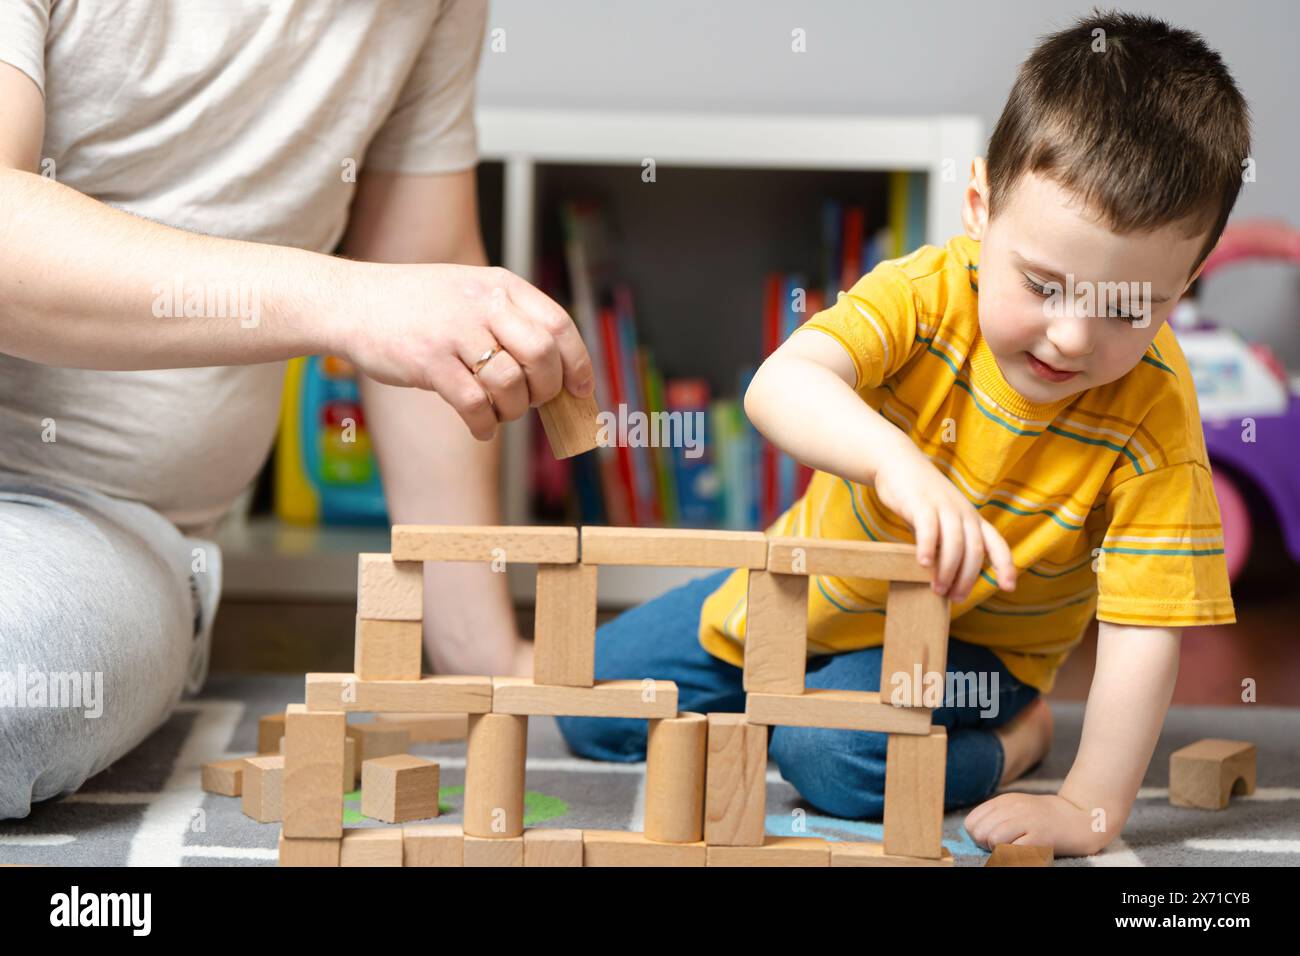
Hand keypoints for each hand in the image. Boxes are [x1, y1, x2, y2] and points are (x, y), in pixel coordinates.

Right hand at [338, 262, 594, 440]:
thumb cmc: (418, 306)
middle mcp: (482, 303)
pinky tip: (480, 426)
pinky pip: (474, 404)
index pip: (559, 324)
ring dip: (513, 409)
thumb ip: (512, 321)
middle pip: (542, 355)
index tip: (581, 390)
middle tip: (533, 402)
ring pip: (510, 383)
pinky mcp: (428, 361)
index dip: (578, 363)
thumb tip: (559, 373)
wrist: (352, 302)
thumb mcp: (470, 293)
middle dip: (546, 389)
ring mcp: (454, 331)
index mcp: (500, 285)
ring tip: (499, 411)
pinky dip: (485, 424)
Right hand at [872, 445, 1017, 600]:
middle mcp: (963, 513)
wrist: (898, 464)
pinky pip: (929, 529)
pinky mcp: (921, 504)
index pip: (996, 544)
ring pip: (954, 543)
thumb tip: (947, 578)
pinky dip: (927, 548)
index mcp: (971, 519)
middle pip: (974, 550)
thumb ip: (946, 545)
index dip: (1006, 566)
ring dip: (948, 570)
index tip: (1008, 587)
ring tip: (938, 589)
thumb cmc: (920, 499)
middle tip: (955, 597)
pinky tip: (922, 564)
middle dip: (967, 578)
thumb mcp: (941, 521)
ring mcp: (943, 507)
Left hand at [963, 792, 1104, 857]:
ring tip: (1015, 849)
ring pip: (993, 839)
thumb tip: (975, 833)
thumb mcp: (1018, 808)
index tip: (992, 839)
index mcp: (1005, 801)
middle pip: (980, 832)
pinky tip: (1025, 853)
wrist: (1082, 818)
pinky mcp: (1041, 837)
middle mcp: (1014, 808)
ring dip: (999, 850)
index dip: (977, 835)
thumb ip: (996, 816)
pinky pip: (1013, 850)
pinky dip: (1014, 856)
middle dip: (986, 844)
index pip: (972, 821)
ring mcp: (1027, 821)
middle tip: (1004, 846)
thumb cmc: (1046, 818)